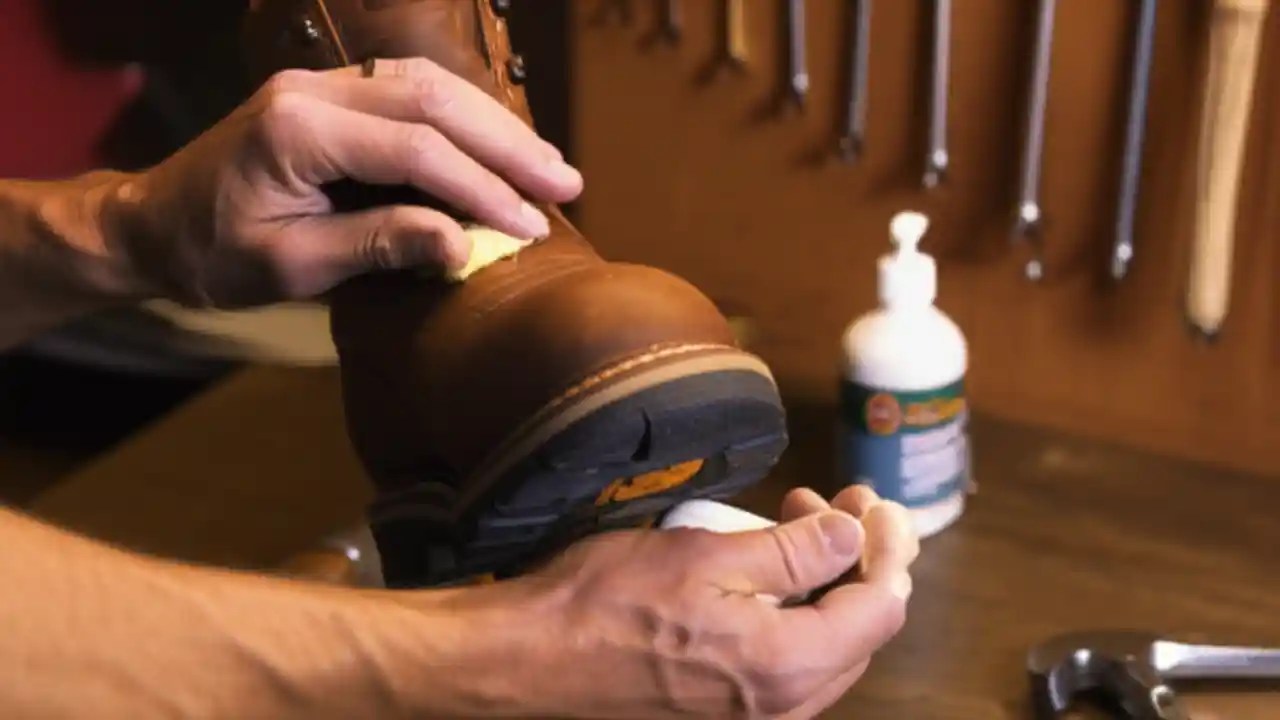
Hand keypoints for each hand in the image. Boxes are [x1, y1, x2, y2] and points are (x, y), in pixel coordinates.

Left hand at [110, 58, 582, 307]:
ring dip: (494, 125)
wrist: (156, 224)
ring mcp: (321, 83)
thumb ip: (377, 246)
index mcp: (296, 129)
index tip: (530, 225)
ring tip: (549, 165)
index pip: (415, 149)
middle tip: (566, 183)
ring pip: (429, 85)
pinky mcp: (331, 94)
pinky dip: (464, 118)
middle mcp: (312, 90)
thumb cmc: (213, 255)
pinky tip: (500, 145)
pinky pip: (411, 91)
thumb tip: (463, 243)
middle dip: (507, 145)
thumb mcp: (291, 266)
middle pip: (433, 100)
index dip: (481, 188)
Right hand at [494, 487, 917, 719]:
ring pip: (826, 652)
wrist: (530, 658)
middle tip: (834, 504)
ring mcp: (750, 718)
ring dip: (828, 586)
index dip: (888, 547)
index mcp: (786, 667)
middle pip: (861, 635)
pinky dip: (796, 614)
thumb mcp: (705, 556)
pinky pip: (787, 666)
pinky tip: (767, 576)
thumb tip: (854, 535)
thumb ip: (794, 552)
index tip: (872, 500)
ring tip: (797, 527)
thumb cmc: (607, 601)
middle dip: (861, 562)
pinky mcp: (721, 715)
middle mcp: (781, 708)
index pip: (881, 608)